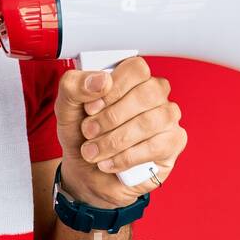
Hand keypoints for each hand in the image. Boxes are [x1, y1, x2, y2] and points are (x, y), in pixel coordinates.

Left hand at [54, 55, 187, 207]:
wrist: (85, 171)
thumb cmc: (81, 134)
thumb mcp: (66, 107)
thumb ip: (74, 86)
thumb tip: (100, 80)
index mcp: (130, 77)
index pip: (136, 68)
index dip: (113, 88)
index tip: (90, 108)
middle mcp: (154, 93)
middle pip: (146, 94)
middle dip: (111, 117)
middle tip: (88, 132)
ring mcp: (167, 117)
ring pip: (150, 121)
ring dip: (115, 140)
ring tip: (93, 152)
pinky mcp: (174, 142)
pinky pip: (157, 146)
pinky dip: (127, 157)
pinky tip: (109, 163)